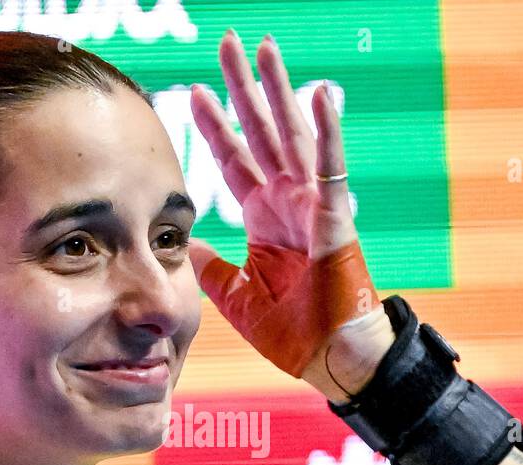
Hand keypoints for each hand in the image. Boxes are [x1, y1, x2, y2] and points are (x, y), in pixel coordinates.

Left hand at [188, 30, 392, 392]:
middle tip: (230, 42)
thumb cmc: (296, 335)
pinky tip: (318, 95)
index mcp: (266, 219)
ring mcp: (313, 207)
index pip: (234, 161)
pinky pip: (330, 170)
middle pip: (261, 133)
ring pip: (292, 137)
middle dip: (244, 88)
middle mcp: (289, 203)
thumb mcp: (237, 298)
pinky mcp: (336, 221)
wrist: (332, 363)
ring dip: (279, 92)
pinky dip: (326, 133)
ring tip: (266, 49)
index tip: (192, 91)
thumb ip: (212, 269)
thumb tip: (186, 245)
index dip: (214, 126)